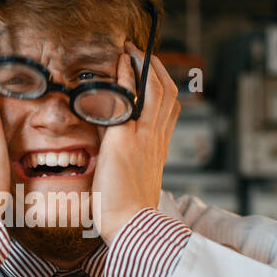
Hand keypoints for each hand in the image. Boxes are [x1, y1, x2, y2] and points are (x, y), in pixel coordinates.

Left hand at [89, 43, 179, 241]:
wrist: (132, 226)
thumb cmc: (127, 213)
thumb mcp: (131, 181)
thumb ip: (124, 160)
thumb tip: (108, 149)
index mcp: (158, 151)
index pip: (168, 113)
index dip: (162, 90)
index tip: (153, 77)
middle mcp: (155, 140)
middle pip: (167, 95)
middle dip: (156, 70)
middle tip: (141, 54)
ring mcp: (143, 138)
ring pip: (155, 91)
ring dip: (143, 66)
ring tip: (131, 51)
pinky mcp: (125, 140)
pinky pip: (129, 99)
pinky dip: (126, 77)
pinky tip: (120, 64)